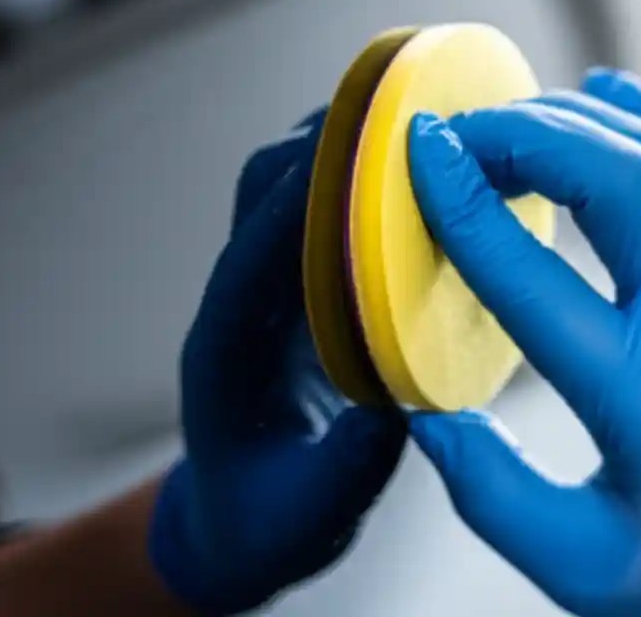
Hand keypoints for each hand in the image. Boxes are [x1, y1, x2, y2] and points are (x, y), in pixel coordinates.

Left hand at [149, 109, 405, 613]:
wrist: (243, 521)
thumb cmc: (266, 523)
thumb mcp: (308, 516)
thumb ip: (347, 469)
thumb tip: (400, 410)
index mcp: (222, 358)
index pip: (242, 272)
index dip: (283, 216)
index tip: (330, 168)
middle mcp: (238, 307)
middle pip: (257, 200)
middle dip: (314, 152)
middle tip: (391, 117)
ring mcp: (267, 290)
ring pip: (284, 190)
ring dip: (335, 151)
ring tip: (409, 122)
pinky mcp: (301, 286)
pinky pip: (320, 212)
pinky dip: (358, 180)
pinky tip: (417, 172)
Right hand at [406, 71, 640, 615]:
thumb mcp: (590, 572)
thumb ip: (494, 497)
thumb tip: (429, 419)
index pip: (537, 284)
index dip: (466, 211)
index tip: (418, 166)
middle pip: (620, 178)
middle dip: (525, 135)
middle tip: (454, 131)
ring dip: (578, 121)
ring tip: (506, 120)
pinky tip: (605, 102)